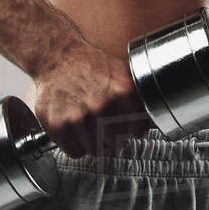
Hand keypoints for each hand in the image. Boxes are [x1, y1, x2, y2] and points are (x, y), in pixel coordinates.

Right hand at [31, 42, 152, 157]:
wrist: (57, 56)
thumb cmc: (90, 66)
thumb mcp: (121, 73)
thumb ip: (139, 99)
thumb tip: (151, 124)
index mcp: (122, 91)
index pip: (136, 131)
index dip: (131, 131)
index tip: (125, 127)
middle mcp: (100, 105)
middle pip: (116, 144)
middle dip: (111, 137)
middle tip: (103, 125)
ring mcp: (78, 116)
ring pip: (96, 151)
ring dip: (93, 142)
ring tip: (87, 123)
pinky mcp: (58, 125)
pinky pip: (76, 153)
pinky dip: (75, 145)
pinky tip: (74, 127)